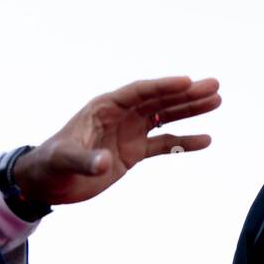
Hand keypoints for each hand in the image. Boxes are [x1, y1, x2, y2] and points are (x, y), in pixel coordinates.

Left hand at [12, 75, 220, 205]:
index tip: (187, 81)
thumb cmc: (50, 164)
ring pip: (165, 117)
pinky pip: (164, 144)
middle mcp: (121, 115)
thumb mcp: (64, 160)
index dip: (163, 86)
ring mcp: (129, 132)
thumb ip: (85, 160)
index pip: (139, 92)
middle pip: (159, 100)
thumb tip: (105, 162)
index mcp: (105, 107)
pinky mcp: (134, 152)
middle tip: (214, 86)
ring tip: (216, 101)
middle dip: (186, 94)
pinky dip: (183, 142)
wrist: (47, 182)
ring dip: (190, 110)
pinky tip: (204, 140)